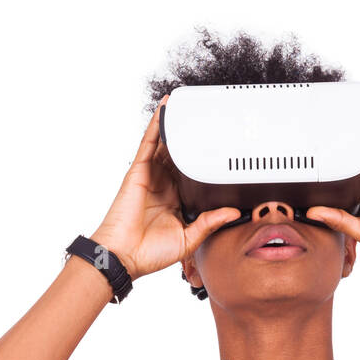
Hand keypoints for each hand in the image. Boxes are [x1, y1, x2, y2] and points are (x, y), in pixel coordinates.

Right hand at [89, 93, 240, 278]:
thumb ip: (210, 223)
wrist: (125, 256)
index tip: (222, 148)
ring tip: (187, 103)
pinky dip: (157, 125)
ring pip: (166, 145)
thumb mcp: (189, 239)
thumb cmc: (151, 253)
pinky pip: (149, 143)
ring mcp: (150, 176)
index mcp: (176, 200)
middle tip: (208, 118)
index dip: (204, 160)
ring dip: (175, 125)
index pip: (194, 175)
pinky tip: (165, 110)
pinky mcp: (139, 171)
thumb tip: (234, 212)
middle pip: (180, 155)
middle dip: (191, 137)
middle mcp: (163, 185)